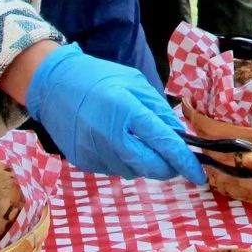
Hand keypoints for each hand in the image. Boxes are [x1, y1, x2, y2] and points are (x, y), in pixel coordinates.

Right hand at [22, 45, 205, 182]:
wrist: (53, 84)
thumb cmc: (98, 78)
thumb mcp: (134, 83)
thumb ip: (158, 111)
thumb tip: (179, 137)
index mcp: (126, 110)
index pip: (163, 142)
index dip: (184, 161)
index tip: (198, 173)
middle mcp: (109, 135)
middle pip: (150, 166)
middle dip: (168, 167)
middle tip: (175, 159)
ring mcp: (94, 152)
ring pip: (133, 172)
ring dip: (145, 164)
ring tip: (139, 142)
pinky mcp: (84, 162)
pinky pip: (114, 170)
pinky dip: (125, 162)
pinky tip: (118, 143)